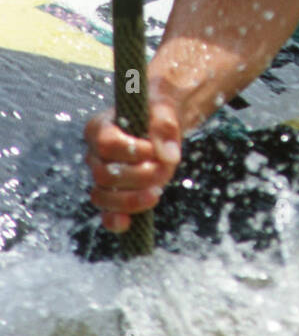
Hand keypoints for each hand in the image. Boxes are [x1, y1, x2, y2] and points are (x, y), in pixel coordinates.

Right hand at [84, 99, 181, 233]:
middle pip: (104, 174)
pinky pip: (105, 214)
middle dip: (138, 177)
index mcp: (100, 128)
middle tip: (163, 170)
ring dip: (131, 199)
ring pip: (102, 197)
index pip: (106, 143)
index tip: (154, 150)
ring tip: (157, 192)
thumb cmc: (158, 115)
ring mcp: (101, 177)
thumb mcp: (164, 112)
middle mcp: (94, 154)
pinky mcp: (112, 195)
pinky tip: (129, 223)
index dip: (132, 151)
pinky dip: (115, 220)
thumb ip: (165, 128)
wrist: (160, 125)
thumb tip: (167, 157)